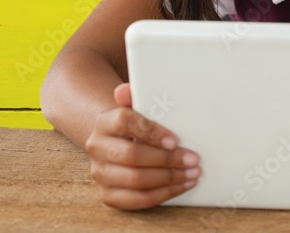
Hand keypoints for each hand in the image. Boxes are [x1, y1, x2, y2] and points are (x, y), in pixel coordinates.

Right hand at [84, 83, 200, 209]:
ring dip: (169, 178)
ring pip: (136, 180)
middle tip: (193, 159)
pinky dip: (163, 194)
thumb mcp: (136, 107)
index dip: (152, 132)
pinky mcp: (108, 195)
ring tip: (192, 173)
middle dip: (167, 159)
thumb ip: (135, 97)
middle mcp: (97, 148)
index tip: (175, 140)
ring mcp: (100, 173)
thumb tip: (124, 90)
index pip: (125, 122)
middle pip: (133, 155)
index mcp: (104, 121)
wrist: (116, 142)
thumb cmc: (134, 125)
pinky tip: (181, 185)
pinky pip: (138, 199)